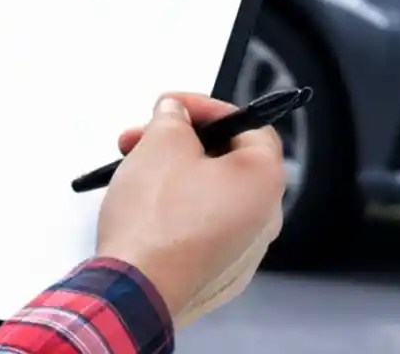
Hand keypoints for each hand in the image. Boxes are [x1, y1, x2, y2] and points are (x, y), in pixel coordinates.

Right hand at [97, 94, 284, 327]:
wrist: (136, 292)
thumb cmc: (155, 218)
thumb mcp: (162, 143)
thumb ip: (173, 118)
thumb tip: (174, 114)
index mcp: (265, 180)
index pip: (249, 125)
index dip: (208, 109)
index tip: (174, 106)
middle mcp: (266, 218)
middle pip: (227, 161)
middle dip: (181, 143)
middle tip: (143, 137)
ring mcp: (244, 252)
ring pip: (211, 196)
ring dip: (174, 175)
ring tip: (134, 171)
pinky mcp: (219, 276)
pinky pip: (203, 231)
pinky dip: (177, 213)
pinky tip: (143, 209)